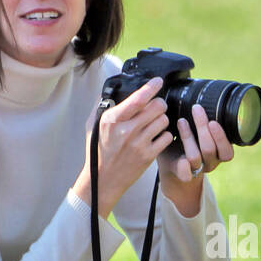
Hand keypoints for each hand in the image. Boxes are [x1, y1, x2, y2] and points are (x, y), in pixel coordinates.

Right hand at [71, 76, 172, 217]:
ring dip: (161, 119)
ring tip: (154, 123)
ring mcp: (139, 144)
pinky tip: (156, 136)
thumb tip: (111, 89)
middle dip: (159, 104)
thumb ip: (102, 106)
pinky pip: (166, 137)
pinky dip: (164, 135)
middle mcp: (127, 131)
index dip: (151, 87)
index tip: (158, 81)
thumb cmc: (98, 150)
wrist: (103, 179)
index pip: (137, 99)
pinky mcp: (148, 156)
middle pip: (157, 107)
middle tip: (156, 106)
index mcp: (112, 120)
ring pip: (163, 120)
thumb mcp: (94, 125)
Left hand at [160, 104, 234, 183]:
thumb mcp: (199, 130)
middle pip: (209, 149)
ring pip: (195, 157)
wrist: (173, 165)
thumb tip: (197, 87)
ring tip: (181, 121)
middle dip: (202, 128)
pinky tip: (180, 156)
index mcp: (219, 154)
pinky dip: (183, 166)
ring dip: (188, 137)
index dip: (221, 137)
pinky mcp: (182, 173)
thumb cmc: (188, 141)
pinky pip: (185, 174)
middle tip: (196, 109)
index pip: (227, 151)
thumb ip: (202, 117)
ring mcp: (196, 169)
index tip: (213, 121)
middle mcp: (210, 162)